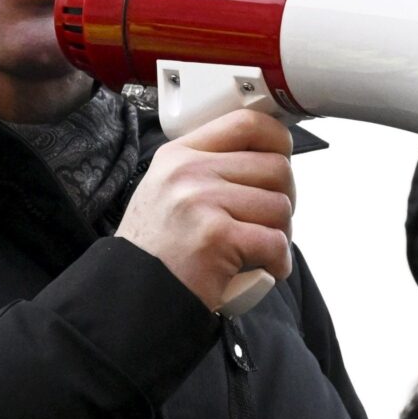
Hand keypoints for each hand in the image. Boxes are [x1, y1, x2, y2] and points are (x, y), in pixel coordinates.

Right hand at [116, 108, 294, 309]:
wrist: (132, 294)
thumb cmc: (157, 251)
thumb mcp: (168, 191)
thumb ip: (209, 169)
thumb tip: (265, 157)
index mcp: (179, 155)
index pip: (246, 124)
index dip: (278, 140)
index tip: (283, 158)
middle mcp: (188, 172)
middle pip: (275, 167)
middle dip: (284, 198)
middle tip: (269, 222)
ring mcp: (201, 202)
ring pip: (280, 206)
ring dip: (282, 234)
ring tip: (261, 250)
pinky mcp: (217, 237)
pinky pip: (275, 242)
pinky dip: (279, 262)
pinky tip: (265, 269)